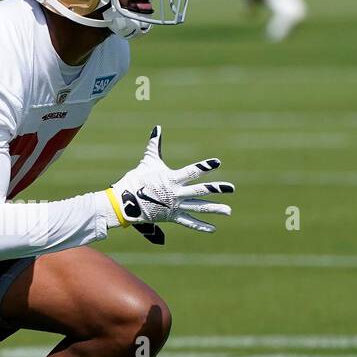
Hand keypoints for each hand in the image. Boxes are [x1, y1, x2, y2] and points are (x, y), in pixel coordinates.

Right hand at [105, 126, 232, 244]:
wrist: (125, 202)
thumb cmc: (137, 179)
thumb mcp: (148, 161)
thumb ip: (155, 145)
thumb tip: (157, 127)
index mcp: (172, 178)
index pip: (192, 172)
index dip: (204, 167)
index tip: (217, 163)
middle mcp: (176, 193)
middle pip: (200, 191)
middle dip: (216, 189)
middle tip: (231, 188)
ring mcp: (175, 206)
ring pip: (198, 207)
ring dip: (214, 208)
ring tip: (228, 211)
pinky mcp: (172, 217)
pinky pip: (189, 222)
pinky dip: (200, 226)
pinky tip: (213, 228)